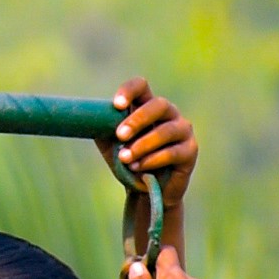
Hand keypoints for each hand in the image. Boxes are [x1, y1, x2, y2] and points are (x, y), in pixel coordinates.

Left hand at [107, 81, 197, 203]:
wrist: (146, 192)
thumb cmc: (128, 162)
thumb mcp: (111, 144)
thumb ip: (102, 129)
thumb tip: (88, 118)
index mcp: (147, 105)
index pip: (141, 86)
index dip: (129, 91)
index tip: (116, 105)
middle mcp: (169, 113)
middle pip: (157, 105)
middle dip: (137, 120)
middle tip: (120, 135)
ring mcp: (183, 130)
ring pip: (166, 131)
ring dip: (143, 145)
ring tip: (125, 158)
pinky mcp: (190, 151)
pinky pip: (173, 152)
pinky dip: (153, 160)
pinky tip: (139, 167)